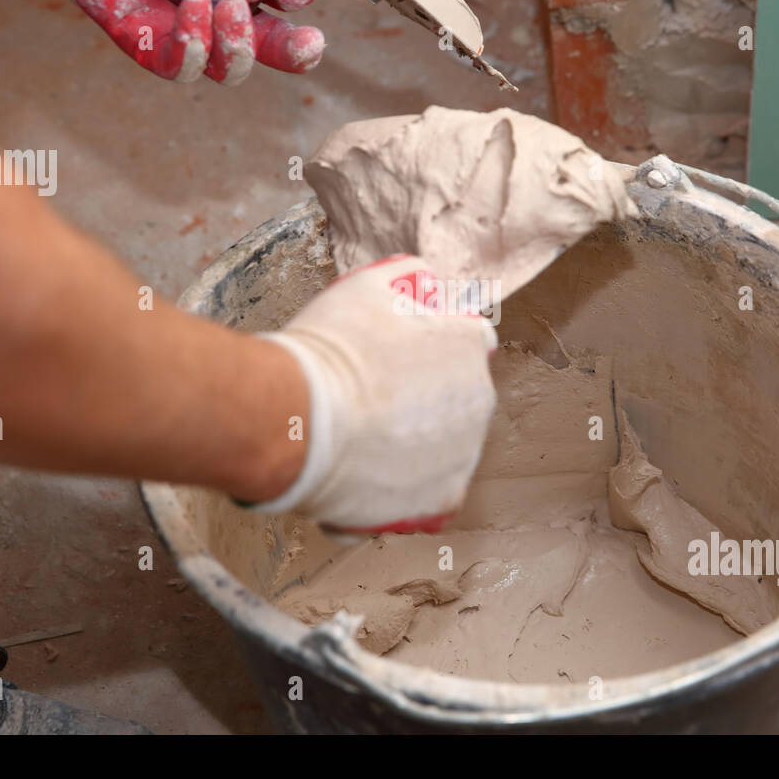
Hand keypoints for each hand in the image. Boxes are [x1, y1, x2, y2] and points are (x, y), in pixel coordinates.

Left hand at [4, 0, 323, 83]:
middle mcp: (221, 3)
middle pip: (269, 47)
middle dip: (294, 50)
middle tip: (308, 44)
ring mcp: (183, 25)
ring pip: (227, 68)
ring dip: (239, 46)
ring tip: (229, 7)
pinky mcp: (142, 36)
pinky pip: (175, 65)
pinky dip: (192, 49)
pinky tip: (194, 12)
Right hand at [254, 256, 497, 535]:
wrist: (298, 419)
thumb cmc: (328, 350)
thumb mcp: (365, 286)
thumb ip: (403, 279)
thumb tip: (417, 282)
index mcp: (469, 345)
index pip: (465, 343)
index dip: (427, 350)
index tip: (394, 360)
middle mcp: (479, 400)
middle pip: (454, 399)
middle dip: (419, 401)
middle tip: (366, 402)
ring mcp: (464, 454)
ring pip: (440, 449)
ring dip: (409, 448)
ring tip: (355, 442)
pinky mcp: (442, 499)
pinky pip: (425, 494)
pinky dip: (399, 492)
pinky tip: (360, 478)